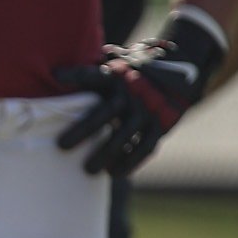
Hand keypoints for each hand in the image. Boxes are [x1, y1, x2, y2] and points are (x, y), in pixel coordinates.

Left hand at [55, 12, 225, 176]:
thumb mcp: (116, 63)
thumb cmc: (133, 72)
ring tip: (88, 170)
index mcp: (117, 75)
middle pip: (105, 112)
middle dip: (83, 130)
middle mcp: (132, 92)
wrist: (182, 69)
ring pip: (124, 134)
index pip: (94, 75)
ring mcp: (148, 109)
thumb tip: (55, 72)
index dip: (77, 74)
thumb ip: (92, 71)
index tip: (57, 76)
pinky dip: (130, 161)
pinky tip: (114, 173)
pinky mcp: (161, 124)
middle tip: (62, 146)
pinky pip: (145, 146)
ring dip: (106, 153)